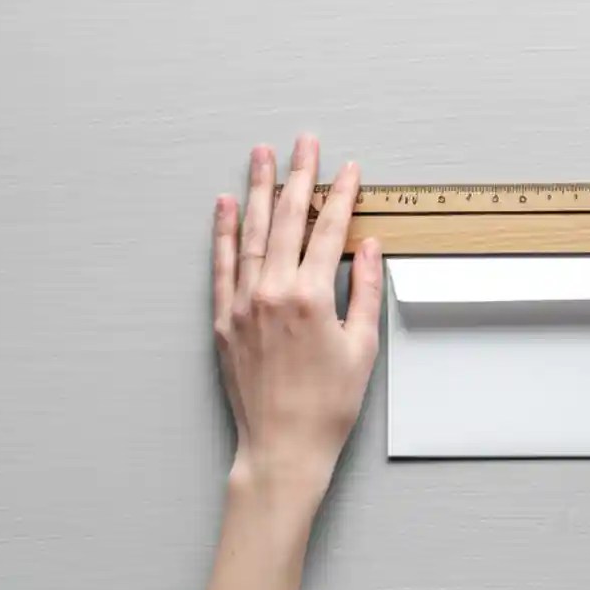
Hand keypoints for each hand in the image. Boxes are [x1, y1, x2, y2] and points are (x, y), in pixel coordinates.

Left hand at [212, 135, 382, 509]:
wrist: (282, 447)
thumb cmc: (328, 405)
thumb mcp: (361, 347)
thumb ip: (364, 291)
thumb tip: (368, 248)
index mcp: (312, 297)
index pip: (329, 231)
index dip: (341, 196)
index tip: (349, 170)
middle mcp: (273, 292)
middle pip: (287, 220)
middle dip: (298, 177)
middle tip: (303, 143)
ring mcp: (244, 304)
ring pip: (251, 233)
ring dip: (257, 191)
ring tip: (261, 157)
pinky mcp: (224, 321)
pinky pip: (221, 265)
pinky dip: (222, 233)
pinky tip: (225, 205)